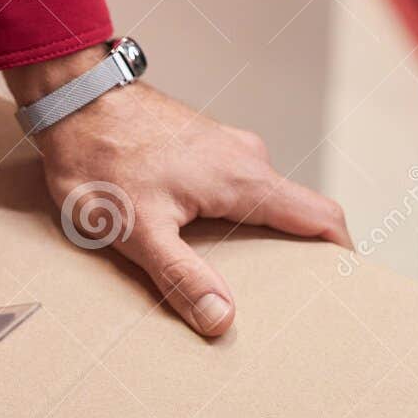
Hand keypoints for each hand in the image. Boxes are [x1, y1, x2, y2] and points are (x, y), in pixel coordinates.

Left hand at [6, 49, 349, 336]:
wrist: (72, 98)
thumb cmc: (101, 159)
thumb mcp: (138, 230)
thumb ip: (182, 276)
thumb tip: (224, 319)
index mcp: (245, 179)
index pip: (320, 216)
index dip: (340, 253)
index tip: (345, 286)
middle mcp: (246, 158)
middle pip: (292, 213)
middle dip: (293, 255)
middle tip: (283, 300)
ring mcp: (223, 147)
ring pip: (259, 200)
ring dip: (256, 236)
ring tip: (237, 278)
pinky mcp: (199, 146)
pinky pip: (231, 187)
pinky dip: (229, 217)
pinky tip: (201, 242)